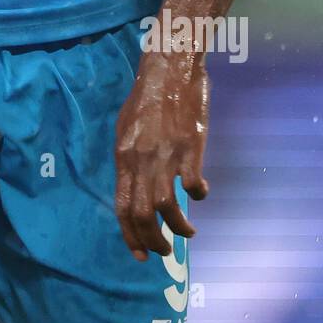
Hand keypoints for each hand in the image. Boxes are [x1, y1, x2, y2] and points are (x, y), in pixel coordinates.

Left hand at [114, 49, 209, 261]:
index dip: (130, 236)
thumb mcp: (127, 128)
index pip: (121, 207)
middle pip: (142, 215)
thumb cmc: (148, 96)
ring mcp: (165, 154)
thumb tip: (134, 185)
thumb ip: (130, 159)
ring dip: (179, 227)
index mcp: (123, 157)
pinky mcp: (190, 147)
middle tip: (166, 251)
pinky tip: (201, 192)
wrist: (170, 67)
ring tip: (188, 232)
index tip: (140, 256)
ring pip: (166, 207)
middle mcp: (140, 160)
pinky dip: (198, 196)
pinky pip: (193, 185)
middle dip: (153, 241)